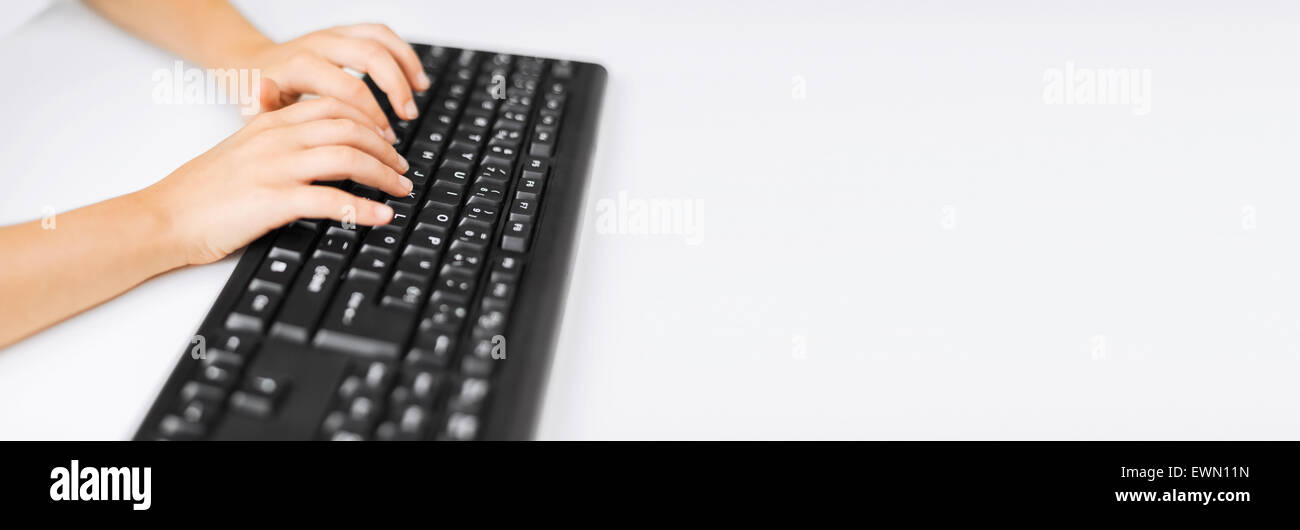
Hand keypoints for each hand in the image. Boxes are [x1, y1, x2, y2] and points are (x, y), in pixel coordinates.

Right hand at [140, 97, 413, 264]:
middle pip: (349, 129)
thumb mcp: (245, 152)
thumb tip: (324, 148)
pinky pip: (331, 200)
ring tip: (400, 190)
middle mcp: (276, 139)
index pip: (335, 107)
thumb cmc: (204, 192)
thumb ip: (280, 141)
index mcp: (271, 123)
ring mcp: (275, 168)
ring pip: (347, 158)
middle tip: (402, 169)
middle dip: (385, 149)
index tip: (388, 142)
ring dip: (383, 175)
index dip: (371, 122)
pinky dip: (364, 209)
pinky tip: (381, 217)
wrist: (165, 216)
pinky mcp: (272, 201)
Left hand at [230, 24, 429, 142]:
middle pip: (370, 54)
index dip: (372, 116)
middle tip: (407, 116)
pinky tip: (415, 78)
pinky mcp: (345, 34)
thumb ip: (265, 107)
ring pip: (380, 38)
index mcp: (299, 65)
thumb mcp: (254, 109)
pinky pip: (382, 35)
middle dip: (395, 88)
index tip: (382, 140)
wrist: (251, 66)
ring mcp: (334, 36)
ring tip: (420, 92)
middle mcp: (319, 44)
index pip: (348, 88)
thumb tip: (268, 96)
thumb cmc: (257, 93)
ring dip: (406, 65)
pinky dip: (403, 53)